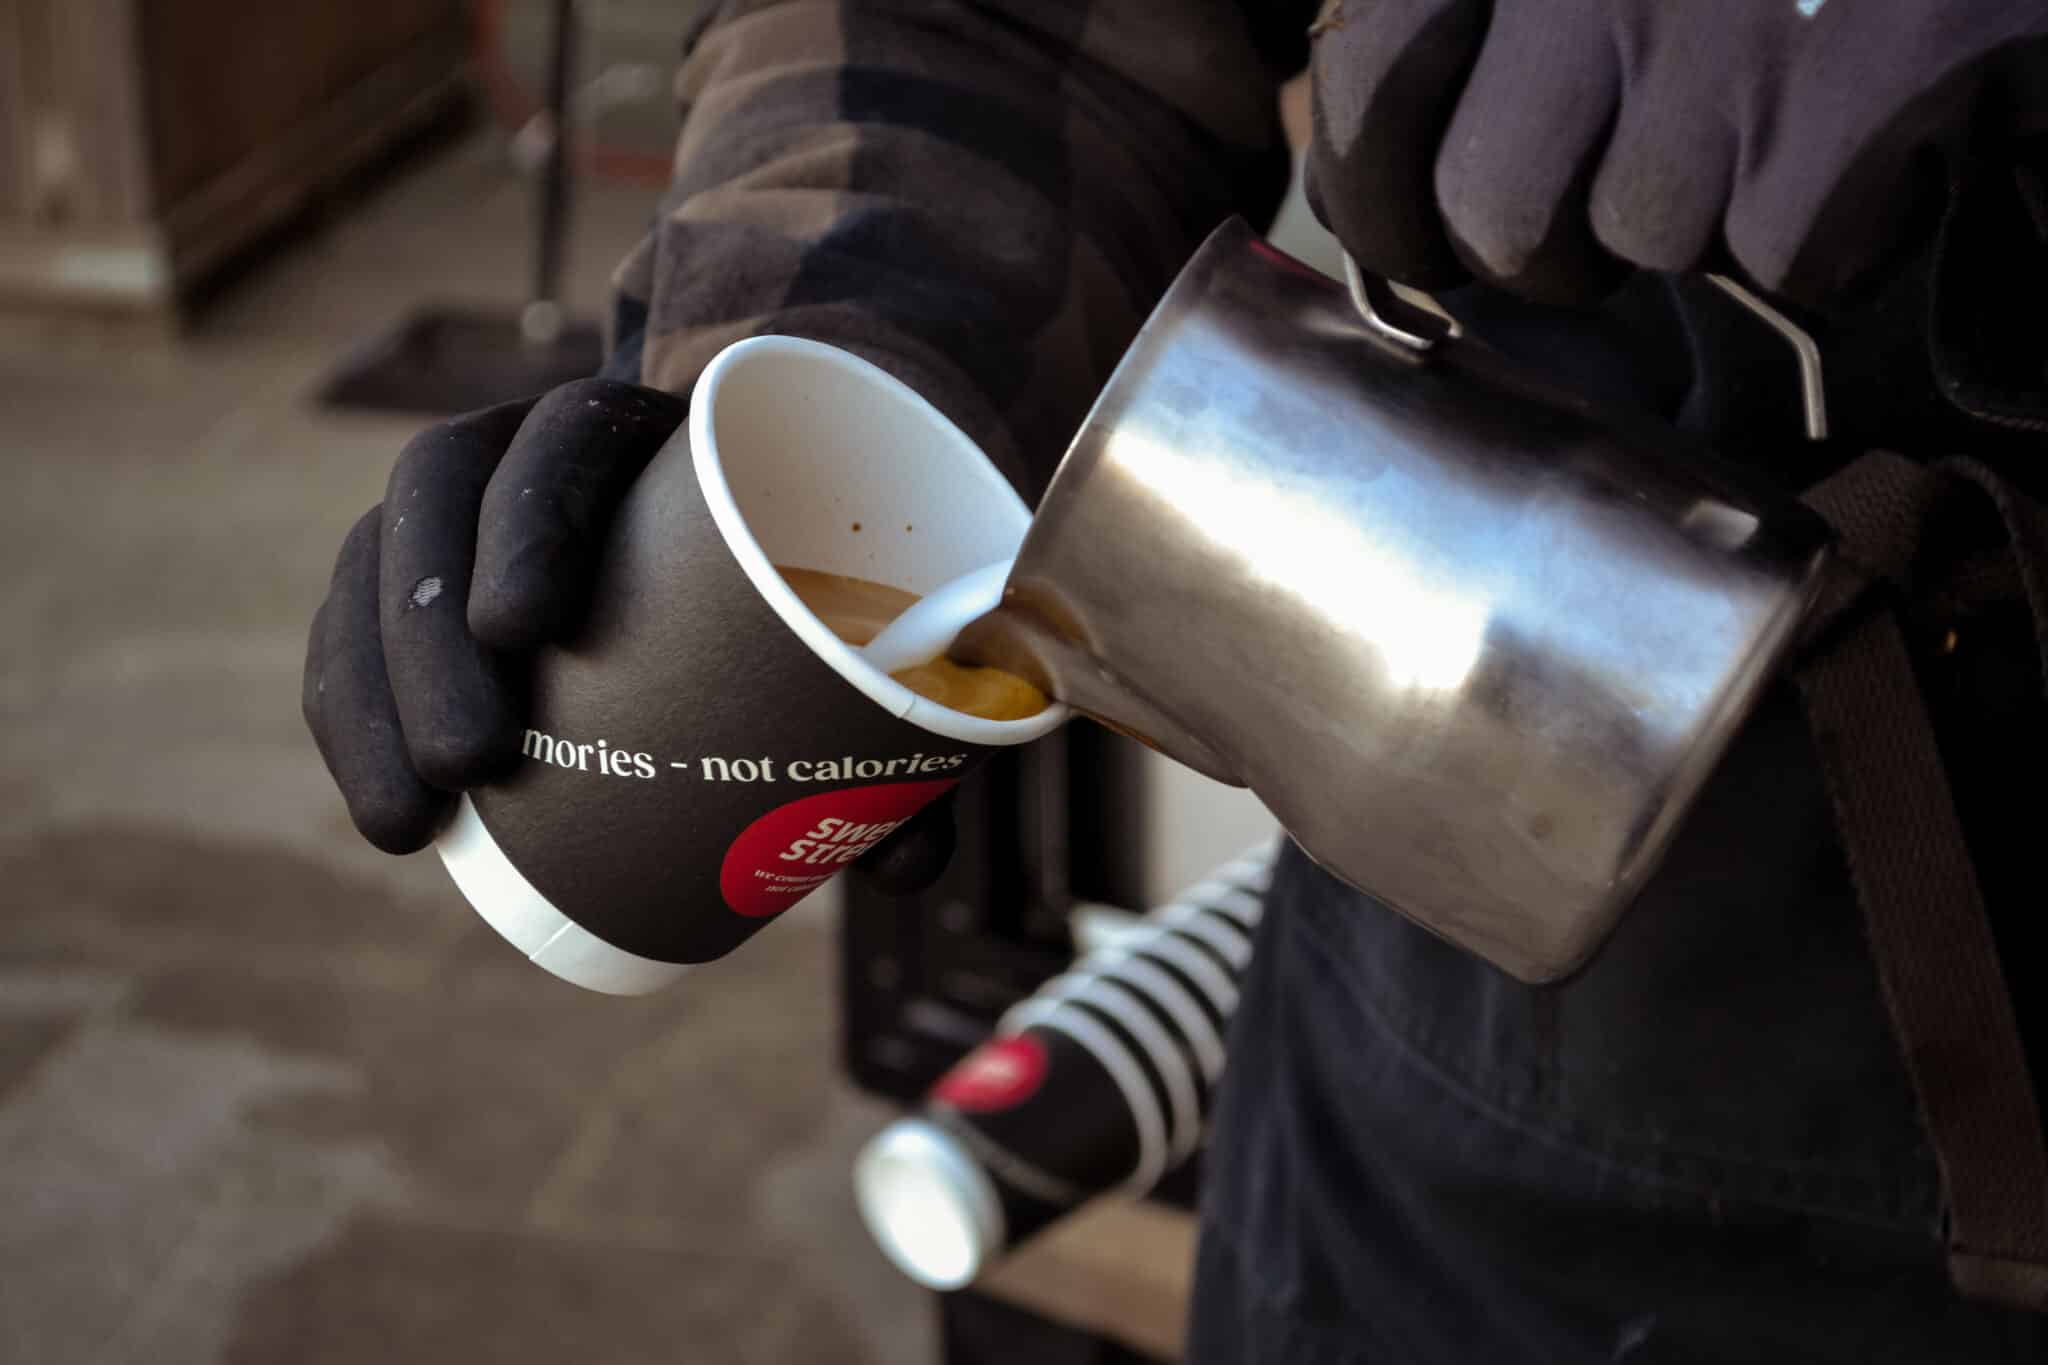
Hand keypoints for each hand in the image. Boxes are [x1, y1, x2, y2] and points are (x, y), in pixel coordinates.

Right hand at [302, 377, 956, 892]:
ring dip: (374, 696)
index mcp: (648, 431)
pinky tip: (394, 818)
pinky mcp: (420, 586)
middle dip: (427, 635)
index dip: (527, 518)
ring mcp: (461, 514)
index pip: (567, 433)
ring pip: (375, 570)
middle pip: (440, 500)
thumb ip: (883, 725)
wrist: (738, 551)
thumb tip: (907, 868)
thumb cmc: (794, 584)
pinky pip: (355, 638)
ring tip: (416, 820)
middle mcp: (535, 449)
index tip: (523, 631)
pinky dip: (358, 726)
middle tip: (474, 762)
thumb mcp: (840, 625)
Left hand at [1307, 0, 2046, 306]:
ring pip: (1644, 234)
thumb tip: (1359, 193)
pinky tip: (1863, 145)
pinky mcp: (1865, 72)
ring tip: (1768, 122)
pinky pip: (1785, 249)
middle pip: (1494, 212)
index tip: (1423, 229)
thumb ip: (1461, 42)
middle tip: (1621, 195)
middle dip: (1552, 248)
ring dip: (1707, 221)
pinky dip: (1833, 233)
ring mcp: (1724, 13)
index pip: (1364, 94)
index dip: (1385, 199)